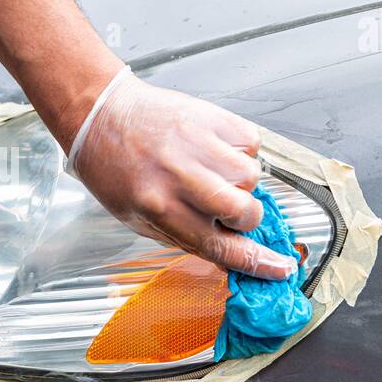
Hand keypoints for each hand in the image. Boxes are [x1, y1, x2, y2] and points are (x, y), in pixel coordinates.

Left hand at [68, 69, 298, 279]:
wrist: (101, 114)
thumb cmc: (114, 168)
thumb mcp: (137, 217)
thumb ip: (184, 237)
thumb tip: (228, 254)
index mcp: (159, 208)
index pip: (220, 246)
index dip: (257, 262)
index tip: (280, 267)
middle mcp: (181, 178)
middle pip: (246, 212)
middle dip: (245, 218)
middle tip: (226, 208)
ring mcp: (198, 144)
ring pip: (253, 177)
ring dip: (240, 181)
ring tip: (210, 170)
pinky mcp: (211, 117)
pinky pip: (251, 142)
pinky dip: (240, 149)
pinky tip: (213, 148)